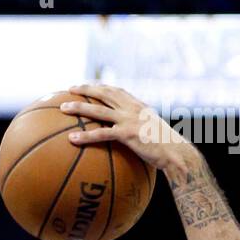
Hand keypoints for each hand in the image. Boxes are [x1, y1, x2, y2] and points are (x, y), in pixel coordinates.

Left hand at [59, 83, 191, 173]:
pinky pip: (101, 134)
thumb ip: (140, 129)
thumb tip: (132, 138)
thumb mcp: (153, 132)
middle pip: (105, 93)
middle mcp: (132, 108)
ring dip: (79, 107)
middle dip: (86, 89)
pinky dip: (85, 136)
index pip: (116, 91)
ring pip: (99, 110)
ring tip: (63, 109)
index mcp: (138, 106)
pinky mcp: (127, 135)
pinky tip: (72, 139)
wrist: (176, 153)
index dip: (100, 87)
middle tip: (69, 89)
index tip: (88, 85)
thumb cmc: (166, 148)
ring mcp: (129, 120)